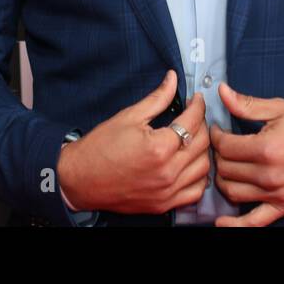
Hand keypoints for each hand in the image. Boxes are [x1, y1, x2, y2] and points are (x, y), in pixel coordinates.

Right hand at [57, 70, 210, 215]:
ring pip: (203, 168)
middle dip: (201, 124)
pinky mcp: (163, 204)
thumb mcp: (129, 116)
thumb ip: (157, 98)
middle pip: (202, 144)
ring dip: (203, 151)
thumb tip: (172, 79)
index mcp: (159, 147)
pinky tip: (191, 165)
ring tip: (193, 139)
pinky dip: (199, 178)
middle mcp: (167, 172)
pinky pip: (195, 192)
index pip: (192, 121)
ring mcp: (167, 191)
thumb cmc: (100, 148)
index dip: (198, 106)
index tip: (196, 100)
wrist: (80, 179)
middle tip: (194, 116)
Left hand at [210, 82, 283, 226]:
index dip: (216, 136)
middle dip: (219, 156)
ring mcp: (278, 193)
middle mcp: (270, 174)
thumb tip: (222, 92)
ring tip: (227, 167)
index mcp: (267, 147)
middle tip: (224, 146)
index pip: (225, 146)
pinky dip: (235, 225)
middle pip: (226, 169)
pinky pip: (255, 222)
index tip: (219, 130)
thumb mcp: (281, 108)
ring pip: (233, 193)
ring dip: (223, 180)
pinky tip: (221, 221)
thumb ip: (247, 104)